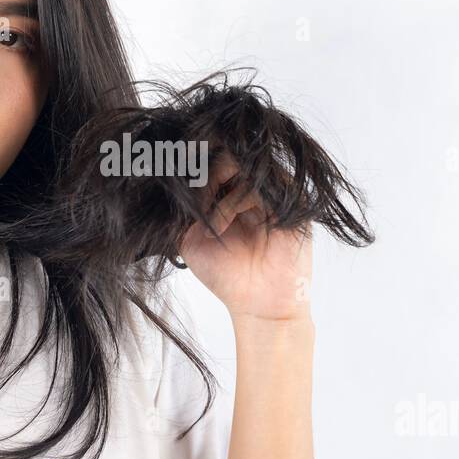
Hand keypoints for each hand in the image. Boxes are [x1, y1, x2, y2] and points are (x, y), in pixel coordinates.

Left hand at [177, 152, 313, 322]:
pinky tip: (216, 228)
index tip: (172, 180)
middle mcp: (255, 185)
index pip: (214, 158)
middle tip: (188, 199)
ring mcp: (273, 191)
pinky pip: (255, 186)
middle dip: (201, 175)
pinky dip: (229, 204)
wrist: (257, 305)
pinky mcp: (289, 202)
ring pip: (238, 165)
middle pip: (226, 153)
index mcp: (233, 189)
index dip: (192, 165)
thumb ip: (182, 208)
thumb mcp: (190, 237)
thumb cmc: (226, 274)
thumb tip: (168, 177)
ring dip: (211, 191)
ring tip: (204, 223)